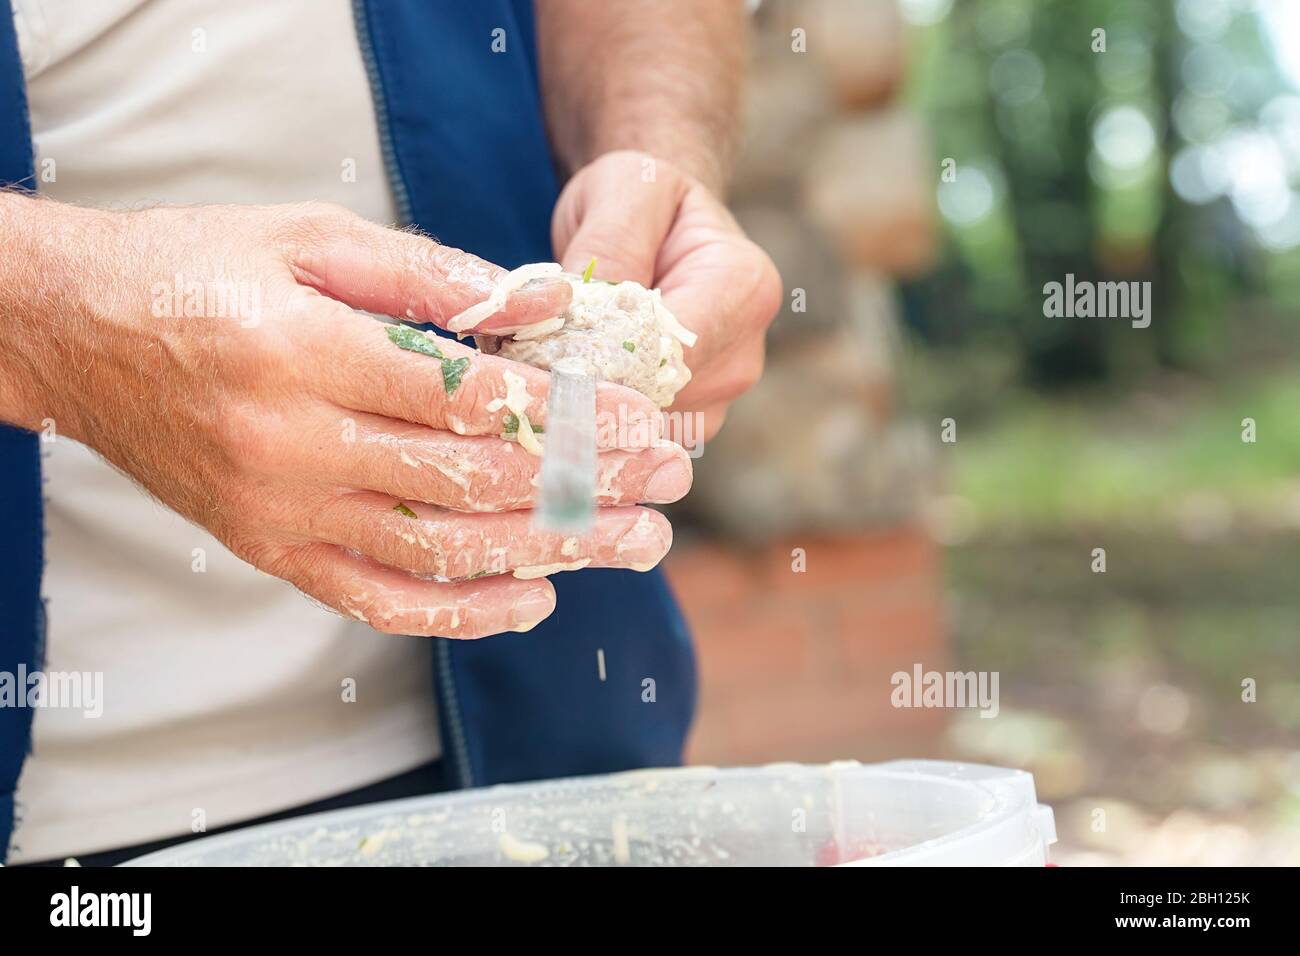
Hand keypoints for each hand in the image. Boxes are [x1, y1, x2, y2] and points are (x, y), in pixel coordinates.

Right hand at [0, 198, 693, 636]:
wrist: (78, 333)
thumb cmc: (202, 268)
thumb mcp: (310, 237)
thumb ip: (431, 273)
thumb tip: (546, 303)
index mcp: (301, 352)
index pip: (465, 398)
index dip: (569, 414)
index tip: (647, 419)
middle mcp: (290, 446)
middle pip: (469, 481)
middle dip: (585, 485)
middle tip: (670, 485)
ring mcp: (278, 512)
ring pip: (437, 552)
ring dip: (549, 552)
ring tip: (635, 544)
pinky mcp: (269, 552)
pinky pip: (375, 600)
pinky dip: (460, 611)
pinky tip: (535, 599)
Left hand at [551, 150, 782, 441]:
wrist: (659, 223)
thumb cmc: (643, 198)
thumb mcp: (625, 190)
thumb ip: (612, 246)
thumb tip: (592, 313)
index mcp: (744, 289)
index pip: (673, 353)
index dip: (606, 365)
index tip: (541, 361)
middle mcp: (743, 353)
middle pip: (662, 400)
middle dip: (593, 391)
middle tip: (527, 370)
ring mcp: (722, 395)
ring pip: (648, 428)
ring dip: (593, 411)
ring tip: (547, 371)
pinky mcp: (693, 419)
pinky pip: (640, 436)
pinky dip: (600, 420)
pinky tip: (568, 388)